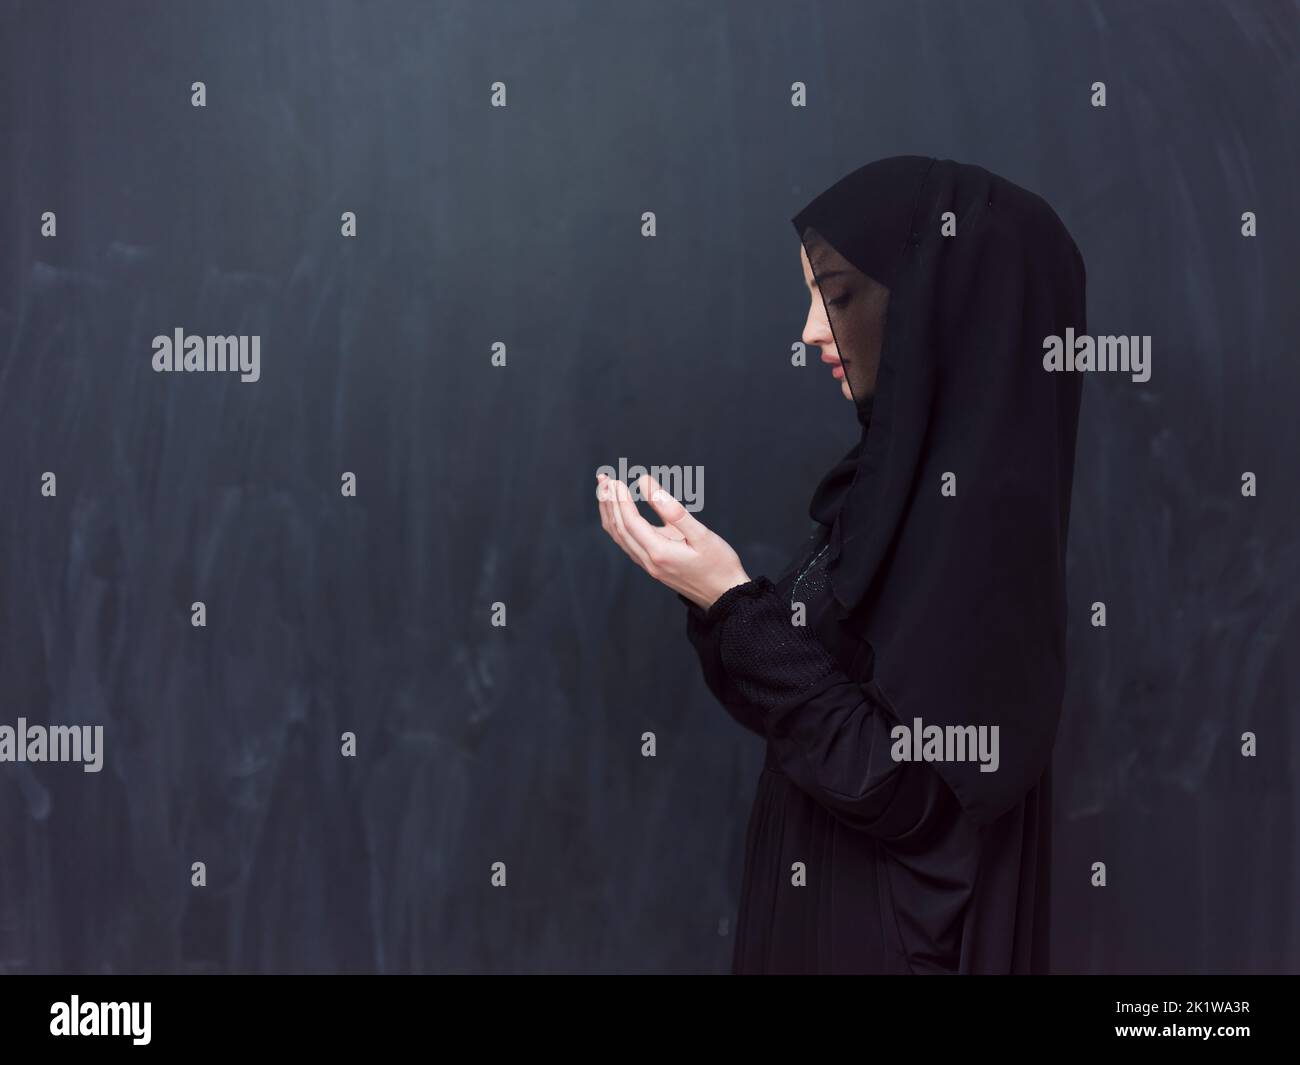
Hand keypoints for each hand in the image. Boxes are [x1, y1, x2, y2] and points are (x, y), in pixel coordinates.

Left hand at [596, 471, 750, 609]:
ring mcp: (648, 565)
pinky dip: (618, 524)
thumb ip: (673, 510)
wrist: (725, 595)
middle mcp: (649, 561)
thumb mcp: (701, 534)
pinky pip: (627, 542)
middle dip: (609, 502)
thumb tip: (647, 485)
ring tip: (604, 490)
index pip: (630, 522)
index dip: (620, 500)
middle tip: (603, 478)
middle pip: (619, 528)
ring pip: (620, 536)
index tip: (616, 480)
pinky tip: (618, 512)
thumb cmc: (718, 564)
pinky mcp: (652, 565)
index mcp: (659, 553)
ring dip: (610, 512)